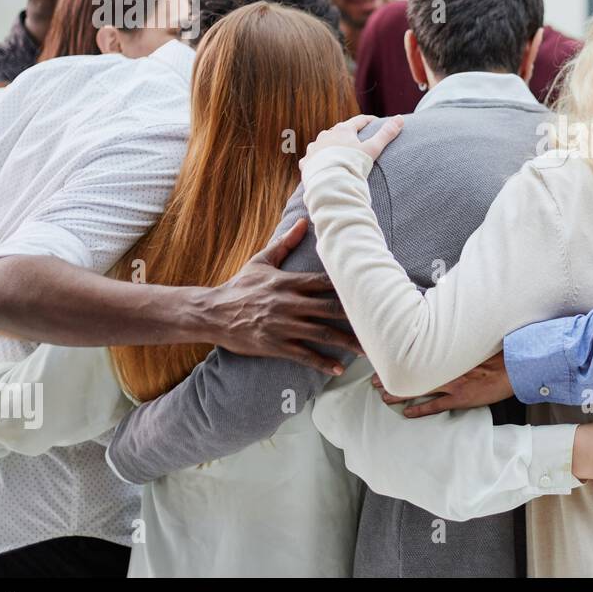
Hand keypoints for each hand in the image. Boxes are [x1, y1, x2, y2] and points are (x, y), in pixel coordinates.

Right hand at [201, 218, 360, 374]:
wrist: (212, 313)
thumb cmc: (240, 286)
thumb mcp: (261, 261)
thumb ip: (285, 242)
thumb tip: (304, 222)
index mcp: (289, 282)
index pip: (326, 281)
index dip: (350, 284)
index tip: (372, 287)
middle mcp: (289, 304)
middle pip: (330, 308)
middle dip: (357, 316)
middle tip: (380, 322)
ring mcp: (283, 326)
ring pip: (322, 334)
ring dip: (346, 343)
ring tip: (368, 350)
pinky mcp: (275, 345)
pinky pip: (303, 355)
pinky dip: (322, 363)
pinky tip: (338, 369)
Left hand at [301, 114, 402, 173]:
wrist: (330, 183)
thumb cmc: (352, 165)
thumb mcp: (372, 149)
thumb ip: (386, 134)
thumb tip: (401, 117)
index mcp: (343, 130)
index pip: (359, 121)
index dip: (369, 121)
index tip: (376, 122)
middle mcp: (326, 135)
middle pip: (339, 131)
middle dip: (347, 134)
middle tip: (356, 140)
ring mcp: (314, 148)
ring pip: (323, 143)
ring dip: (330, 146)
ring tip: (337, 154)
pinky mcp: (306, 162)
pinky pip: (311, 159)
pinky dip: (317, 160)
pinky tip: (320, 166)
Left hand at [372, 351, 513, 416]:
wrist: (513, 366)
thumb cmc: (497, 350)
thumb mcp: (474, 338)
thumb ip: (456, 337)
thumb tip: (442, 329)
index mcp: (448, 350)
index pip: (417, 350)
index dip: (399, 352)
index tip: (384, 352)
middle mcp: (446, 367)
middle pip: (411, 370)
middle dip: (392, 375)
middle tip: (374, 378)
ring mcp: (452, 384)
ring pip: (418, 388)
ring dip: (399, 393)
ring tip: (383, 395)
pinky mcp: (460, 398)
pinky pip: (435, 405)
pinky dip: (419, 409)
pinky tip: (407, 412)